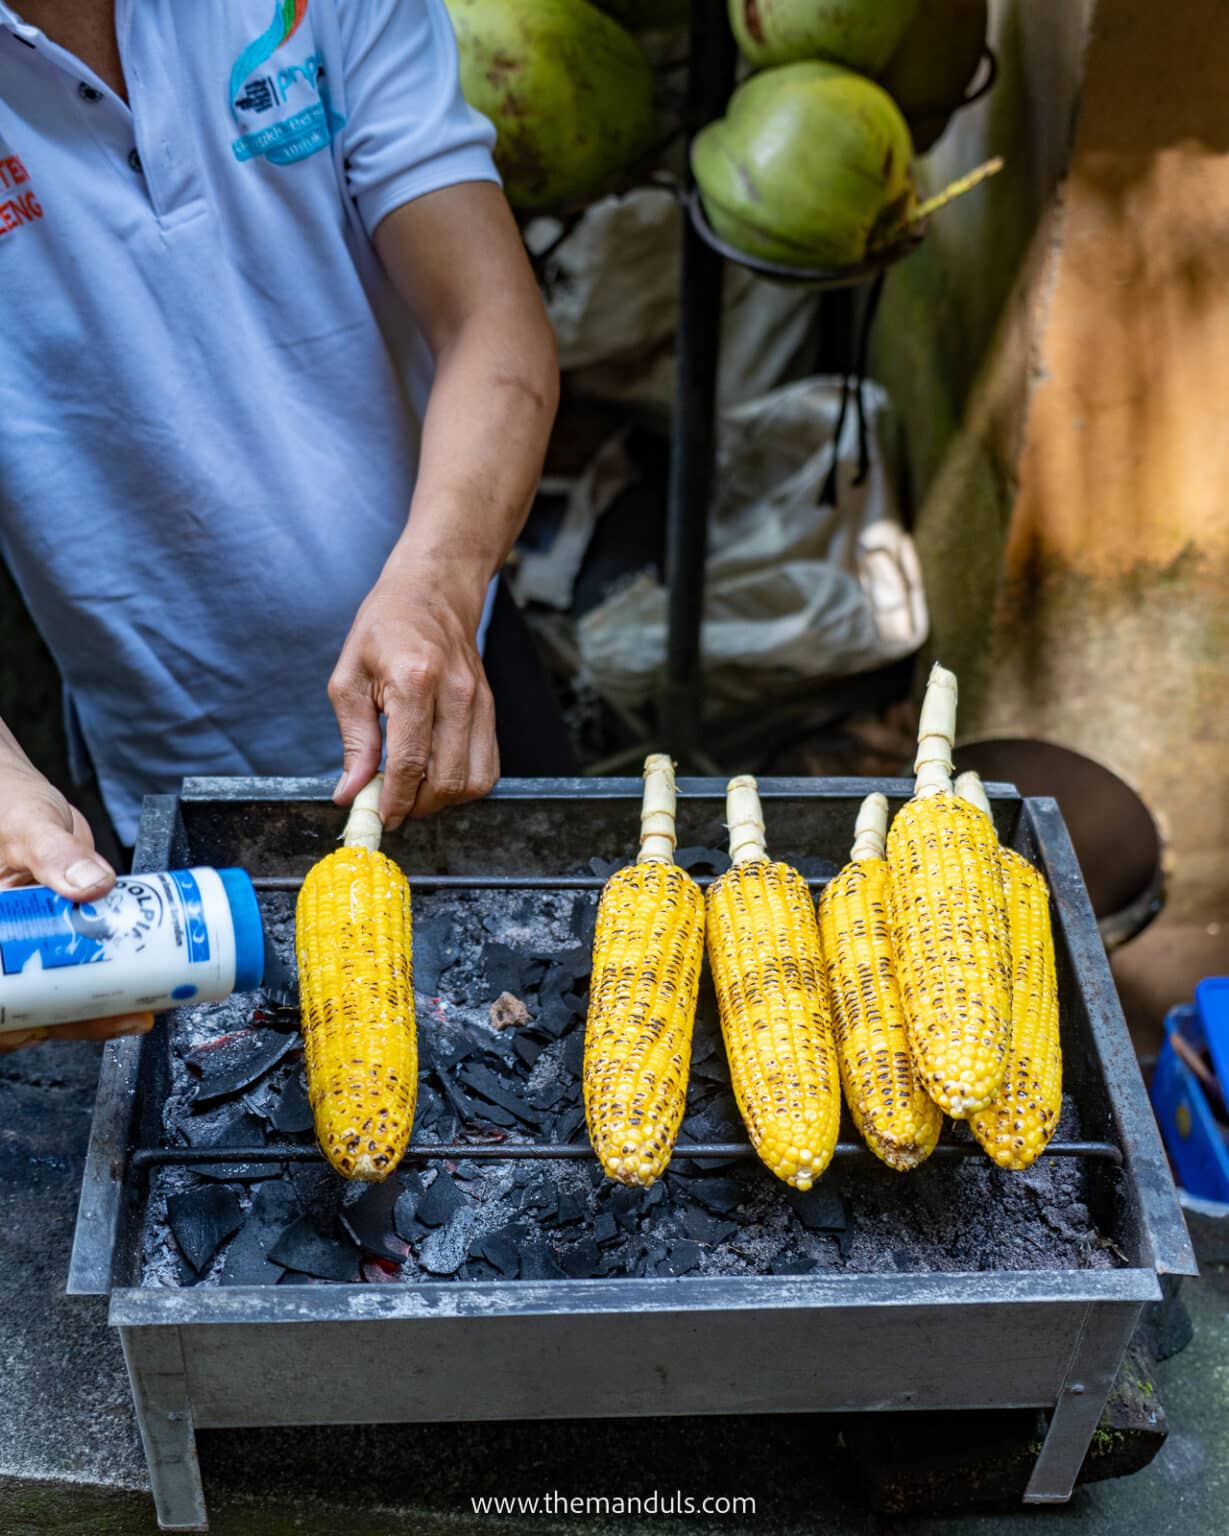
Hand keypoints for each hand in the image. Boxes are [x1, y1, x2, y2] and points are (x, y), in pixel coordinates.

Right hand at [0, 765, 152, 1054]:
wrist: (16, 794)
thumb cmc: (3, 803)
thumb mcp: (26, 823)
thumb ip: (55, 851)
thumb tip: (91, 885)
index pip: (0, 996)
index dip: (18, 1021)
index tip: (52, 1023)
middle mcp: (3, 945)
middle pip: (26, 1004)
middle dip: (71, 1017)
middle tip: (124, 1014)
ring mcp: (27, 944)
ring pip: (54, 994)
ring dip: (95, 1006)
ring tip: (142, 1004)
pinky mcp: (58, 936)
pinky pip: (79, 965)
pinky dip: (108, 977)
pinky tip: (140, 979)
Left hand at [328, 570, 498, 827]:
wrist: (433, 592)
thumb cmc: (384, 628)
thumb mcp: (349, 678)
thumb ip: (354, 740)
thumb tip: (351, 793)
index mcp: (415, 679)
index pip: (411, 761)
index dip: (395, 800)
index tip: (380, 816)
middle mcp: (456, 692)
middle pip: (448, 778)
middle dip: (419, 806)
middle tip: (393, 806)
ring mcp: (481, 701)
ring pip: (474, 780)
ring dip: (444, 800)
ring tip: (416, 792)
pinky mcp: (492, 708)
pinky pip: (488, 766)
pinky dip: (464, 784)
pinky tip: (437, 776)